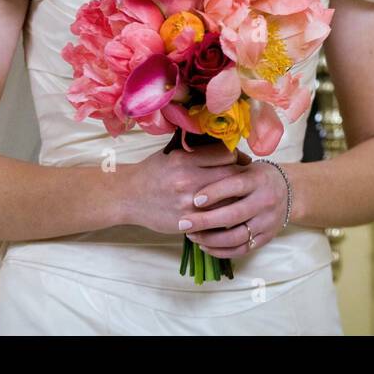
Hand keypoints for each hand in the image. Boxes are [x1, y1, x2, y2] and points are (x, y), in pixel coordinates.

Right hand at [119, 141, 250, 234]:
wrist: (128, 196)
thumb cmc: (154, 172)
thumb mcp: (174, 154)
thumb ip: (201, 152)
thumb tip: (233, 153)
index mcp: (185, 158)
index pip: (227, 154)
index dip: (237, 157)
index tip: (239, 161)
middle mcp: (187, 179)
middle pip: (232, 176)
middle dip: (241, 177)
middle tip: (245, 179)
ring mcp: (188, 203)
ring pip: (228, 199)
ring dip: (237, 197)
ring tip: (239, 195)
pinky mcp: (187, 221)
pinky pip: (217, 218)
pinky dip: (224, 214)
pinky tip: (225, 211)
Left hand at [180, 160, 289, 258]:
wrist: (290, 191)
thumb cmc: (258, 177)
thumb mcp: (246, 167)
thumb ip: (225, 169)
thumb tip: (196, 169)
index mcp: (258, 180)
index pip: (236, 186)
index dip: (215, 193)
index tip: (195, 199)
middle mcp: (265, 201)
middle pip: (234, 215)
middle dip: (206, 221)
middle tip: (184, 222)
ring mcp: (266, 222)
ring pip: (237, 237)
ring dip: (211, 239)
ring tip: (191, 235)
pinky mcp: (266, 238)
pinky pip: (241, 250)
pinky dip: (221, 251)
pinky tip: (205, 246)